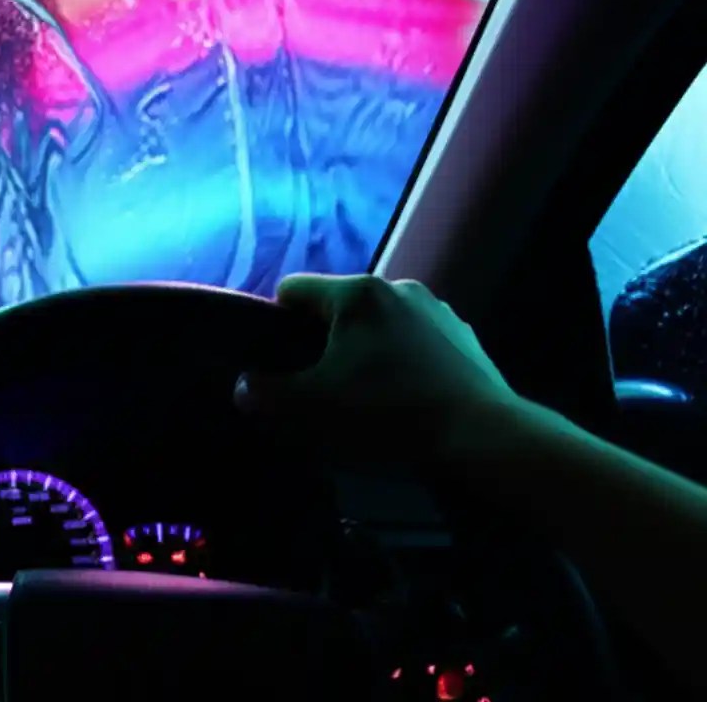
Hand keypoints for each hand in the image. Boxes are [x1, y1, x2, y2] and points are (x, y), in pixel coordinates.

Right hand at [235, 274, 520, 459]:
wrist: (481, 438)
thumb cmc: (387, 415)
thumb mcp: (311, 409)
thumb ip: (265, 393)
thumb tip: (244, 386)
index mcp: (355, 293)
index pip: (292, 291)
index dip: (274, 326)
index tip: (279, 366)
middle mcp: (397, 287)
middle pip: (337, 310)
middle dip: (322, 345)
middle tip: (320, 391)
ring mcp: (437, 311)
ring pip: (378, 327)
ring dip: (365, 355)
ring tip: (367, 402)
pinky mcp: (465, 339)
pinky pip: (415, 345)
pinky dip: (402, 366)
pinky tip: (407, 403)